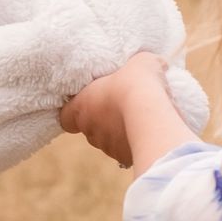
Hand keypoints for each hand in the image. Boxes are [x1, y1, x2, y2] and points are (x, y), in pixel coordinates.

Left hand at [60, 50, 179, 170]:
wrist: (153, 116)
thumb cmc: (136, 83)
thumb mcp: (139, 62)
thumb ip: (139, 64)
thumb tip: (155, 63)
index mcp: (82, 107)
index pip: (66, 116)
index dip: (76, 110)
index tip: (89, 102)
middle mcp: (91, 131)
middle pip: (91, 127)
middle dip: (104, 118)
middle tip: (122, 105)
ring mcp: (108, 147)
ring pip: (110, 140)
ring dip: (121, 131)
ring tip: (140, 118)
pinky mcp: (126, 159)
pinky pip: (128, 150)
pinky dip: (136, 143)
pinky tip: (151, 132)